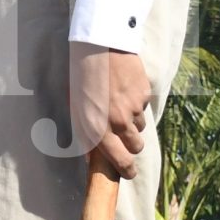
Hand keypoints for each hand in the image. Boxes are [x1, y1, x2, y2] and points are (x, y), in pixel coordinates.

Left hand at [70, 43, 152, 178]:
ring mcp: (133, 108)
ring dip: (132, 120)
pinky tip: (124, 87)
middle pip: (136, 146)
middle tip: (123, 132)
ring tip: (118, 101)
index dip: (127, 170)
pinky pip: (143, 106)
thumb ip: (85, 136)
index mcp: (98, 129)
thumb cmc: (81, 78)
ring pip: (140, 125)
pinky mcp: (143, 94)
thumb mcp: (76, 109)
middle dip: (132, 144)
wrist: (98, 46)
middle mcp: (118, 122)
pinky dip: (136, 102)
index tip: (129, 173)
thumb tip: (91, 159)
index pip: (120, 161)